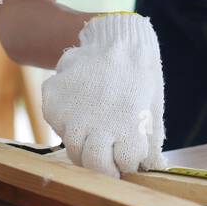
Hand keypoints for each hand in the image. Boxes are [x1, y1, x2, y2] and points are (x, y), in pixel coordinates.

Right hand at [41, 13, 165, 177]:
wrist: (113, 37)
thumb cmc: (139, 74)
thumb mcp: (153, 105)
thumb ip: (150, 139)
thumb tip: (150, 168)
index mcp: (128, 126)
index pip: (123, 165)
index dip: (126, 162)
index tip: (128, 154)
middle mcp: (97, 124)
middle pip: (93, 165)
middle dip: (103, 165)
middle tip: (108, 156)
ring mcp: (70, 114)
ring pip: (73, 149)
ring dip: (84, 145)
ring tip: (96, 128)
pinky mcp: (53, 104)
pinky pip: (58, 127)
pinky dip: (68, 125)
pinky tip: (82, 108)